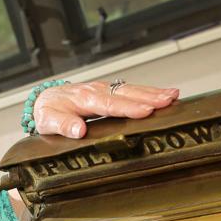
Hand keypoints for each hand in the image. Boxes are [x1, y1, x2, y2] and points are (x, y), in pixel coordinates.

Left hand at [33, 81, 178, 138]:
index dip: (128, 107)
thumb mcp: (49, 121)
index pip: (109, 104)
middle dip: (149, 96)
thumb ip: (62, 125)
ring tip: (174, 96)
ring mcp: (106, 89)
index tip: (145, 110)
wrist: (46, 99)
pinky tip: (164, 96)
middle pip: (126, 93)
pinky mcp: (111, 91)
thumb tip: (78, 130)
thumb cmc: (49, 111)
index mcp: (84, 98)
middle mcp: (97, 90)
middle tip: (168, 100)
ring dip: (153, 92)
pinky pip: (131, 90)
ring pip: (132, 89)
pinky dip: (149, 92)